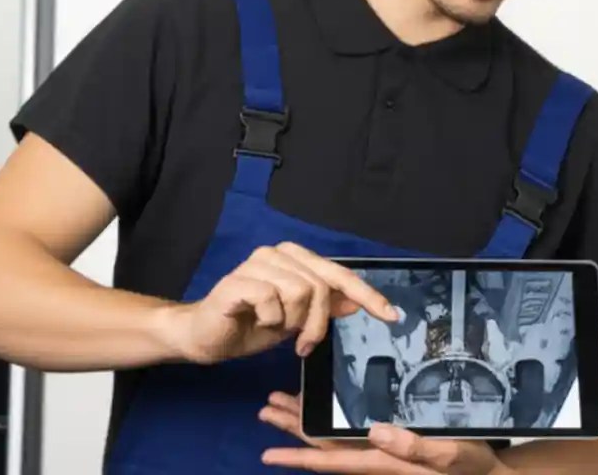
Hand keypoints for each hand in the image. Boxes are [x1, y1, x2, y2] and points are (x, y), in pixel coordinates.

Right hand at [160, 242, 397, 363]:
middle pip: (322, 287)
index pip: (341, 274)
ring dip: (293, 323)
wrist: (207, 336)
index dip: (368, 295)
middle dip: (318, 322)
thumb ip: (325, 307)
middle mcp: (279, 254)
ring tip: (277, 330)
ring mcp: (257, 264)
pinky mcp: (238, 280)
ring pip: (301, 293)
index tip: (390, 315)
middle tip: (305, 344)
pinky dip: (271, 320)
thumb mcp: (297, 320)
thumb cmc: (252, 324)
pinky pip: (272, 299)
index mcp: (297, 259)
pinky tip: (259, 322)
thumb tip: (356, 302)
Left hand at [259, 392, 512, 474]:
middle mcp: (377, 459)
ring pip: (335, 438)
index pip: (331, 458)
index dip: (298, 454)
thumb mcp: (450, 454)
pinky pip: (352, 434)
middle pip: (325, 445)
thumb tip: (375, 432)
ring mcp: (384, 453)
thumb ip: (415, 447)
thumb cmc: (471, 466)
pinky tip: (329, 412)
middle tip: (266, 408)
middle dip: (294, 427)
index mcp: (383, 462)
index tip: (267, 452)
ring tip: (283, 405)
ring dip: (308, 422)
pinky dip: (333, 421)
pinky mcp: (395, 445)